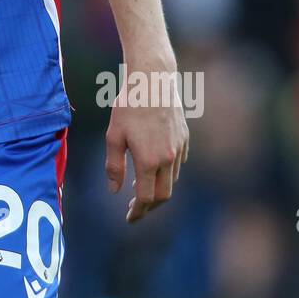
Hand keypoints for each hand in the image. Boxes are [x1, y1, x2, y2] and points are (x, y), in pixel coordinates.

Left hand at [104, 63, 189, 223]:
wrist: (153, 80)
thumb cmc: (129, 105)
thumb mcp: (113, 136)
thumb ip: (114, 166)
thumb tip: (114, 190)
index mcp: (149, 161)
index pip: (146, 198)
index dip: (137, 212)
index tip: (129, 218)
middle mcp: (168, 158)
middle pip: (163, 195)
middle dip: (149, 207)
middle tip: (135, 209)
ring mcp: (179, 148)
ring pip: (172, 180)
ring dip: (158, 189)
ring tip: (141, 189)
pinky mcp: (184, 138)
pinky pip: (178, 164)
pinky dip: (167, 173)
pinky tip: (155, 169)